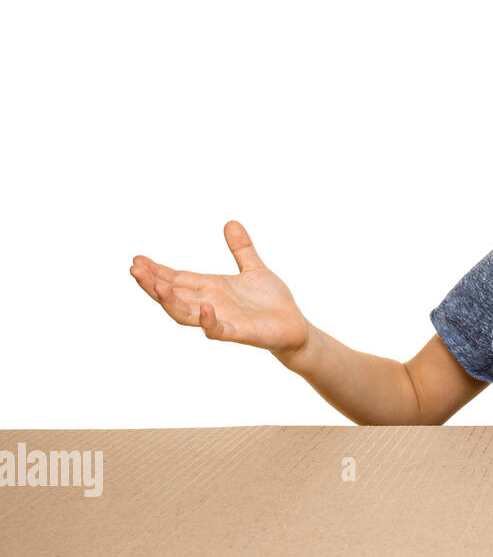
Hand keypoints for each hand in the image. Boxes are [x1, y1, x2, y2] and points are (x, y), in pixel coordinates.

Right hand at [130, 220, 309, 355]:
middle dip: (152, 284)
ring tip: (157, 287)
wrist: (294, 326)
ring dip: (170, 302)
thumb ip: (242, 248)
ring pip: (186, 315)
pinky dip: (209, 321)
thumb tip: (230, 222)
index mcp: (211, 288)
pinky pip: (217, 330)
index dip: (156, 270)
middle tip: (134, 270)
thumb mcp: (254, 268)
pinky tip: (205, 308)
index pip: (176, 278)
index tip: (136, 259)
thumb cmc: (271, 301)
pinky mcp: (238, 333)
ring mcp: (221, 320)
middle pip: (173, 295)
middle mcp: (210, 304)